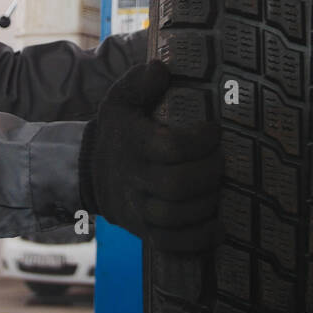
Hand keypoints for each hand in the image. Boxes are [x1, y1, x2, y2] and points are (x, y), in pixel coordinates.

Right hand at [78, 60, 223, 253]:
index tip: (214, 130)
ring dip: (206, 204)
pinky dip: (197, 240)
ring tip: (220, 189)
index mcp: (132, 143)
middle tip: (221, 160)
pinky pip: (170, 244)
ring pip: (174, 216)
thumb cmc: (119, 131)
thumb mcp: (120, 100)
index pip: (168, 147)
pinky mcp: (144, 232)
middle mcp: (133, 178)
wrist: (90, 172)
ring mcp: (138, 209)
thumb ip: (140, 82)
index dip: (198, 141)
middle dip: (208, 172)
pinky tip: (218, 228)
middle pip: (176, 185)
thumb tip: (161, 69)